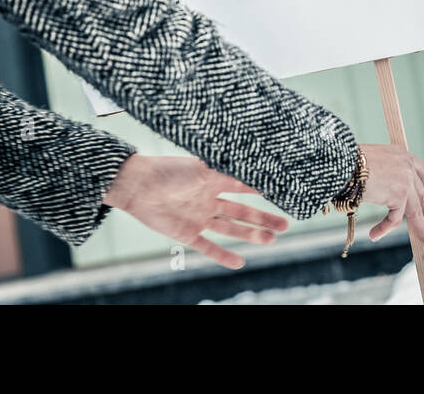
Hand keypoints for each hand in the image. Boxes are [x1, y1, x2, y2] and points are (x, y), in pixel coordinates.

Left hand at [102, 154, 289, 268]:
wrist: (137, 186)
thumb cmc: (168, 170)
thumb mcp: (201, 165)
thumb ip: (225, 166)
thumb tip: (252, 160)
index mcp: (213, 180)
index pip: (243, 186)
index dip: (262, 190)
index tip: (282, 194)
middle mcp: (208, 200)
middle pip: (242, 212)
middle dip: (263, 219)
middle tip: (285, 225)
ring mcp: (199, 217)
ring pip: (230, 228)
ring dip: (250, 235)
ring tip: (271, 240)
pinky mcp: (187, 233)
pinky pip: (208, 247)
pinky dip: (223, 255)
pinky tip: (239, 263)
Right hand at [357, 143, 423, 244]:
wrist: (343, 162)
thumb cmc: (348, 161)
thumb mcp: (372, 162)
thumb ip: (384, 173)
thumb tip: (383, 191)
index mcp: (402, 154)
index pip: (421, 171)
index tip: (423, 199)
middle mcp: (407, 166)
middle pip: (423, 194)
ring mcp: (406, 181)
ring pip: (416, 211)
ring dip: (419, 228)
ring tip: (421, 239)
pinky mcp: (399, 195)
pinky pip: (395, 218)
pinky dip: (385, 228)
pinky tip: (374, 235)